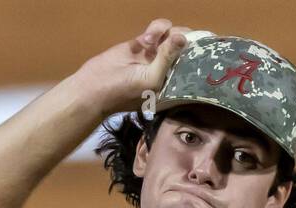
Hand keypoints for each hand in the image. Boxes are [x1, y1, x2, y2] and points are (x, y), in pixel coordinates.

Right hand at [74, 19, 191, 117]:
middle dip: (180, 39)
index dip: (197, 52)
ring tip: (148, 42)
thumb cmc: (124, 90)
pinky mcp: (142, 43)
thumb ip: (167, 57)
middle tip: (171, 40)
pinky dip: (155, 29)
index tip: (201, 44)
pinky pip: (157, 30)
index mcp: (173, 82)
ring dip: (164, 32)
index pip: (192, 64)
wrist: (93, 87)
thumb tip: (183, 37)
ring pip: (170, 34)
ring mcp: (154, 54)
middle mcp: (166, 68)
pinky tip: (146, 39)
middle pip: (183, 46)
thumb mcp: (151, 78)